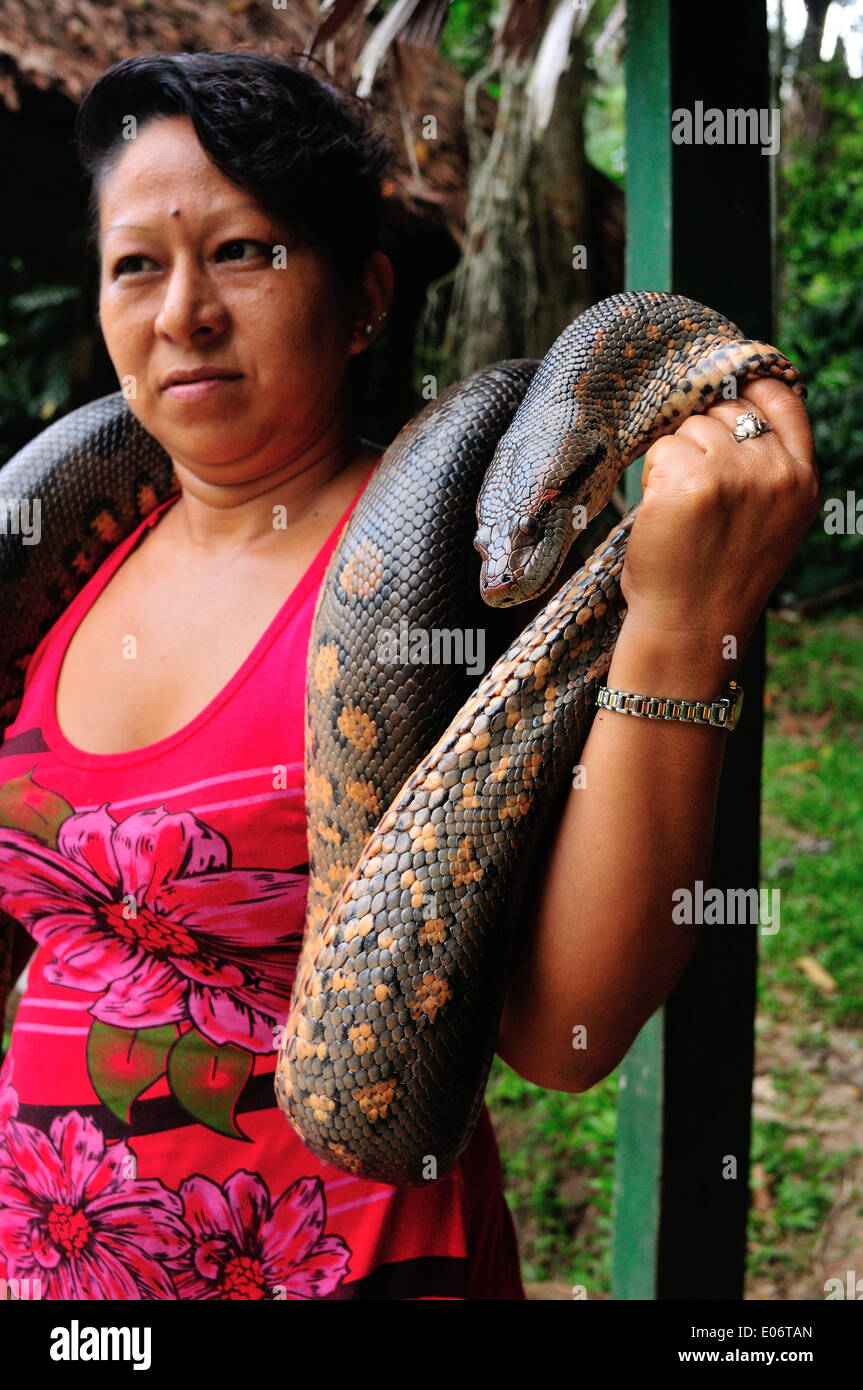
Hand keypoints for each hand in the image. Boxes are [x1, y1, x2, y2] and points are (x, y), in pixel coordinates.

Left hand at [618, 378, 820, 661]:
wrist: (690, 630)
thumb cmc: (718, 578)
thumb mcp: (772, 523)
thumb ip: (770, 469)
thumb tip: (741, 405)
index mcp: (802, 480)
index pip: (782, 398)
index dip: (749, 389)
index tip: (726, 395)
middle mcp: (775, 471)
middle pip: (725, 409)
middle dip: (702, 438)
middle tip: (696, 494)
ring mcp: (733, 473)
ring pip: (689, 428)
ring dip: (674, 459)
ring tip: (680, 511)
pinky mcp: (688, 480)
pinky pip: (661, 448)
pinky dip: (651, 476)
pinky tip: (661, 513)